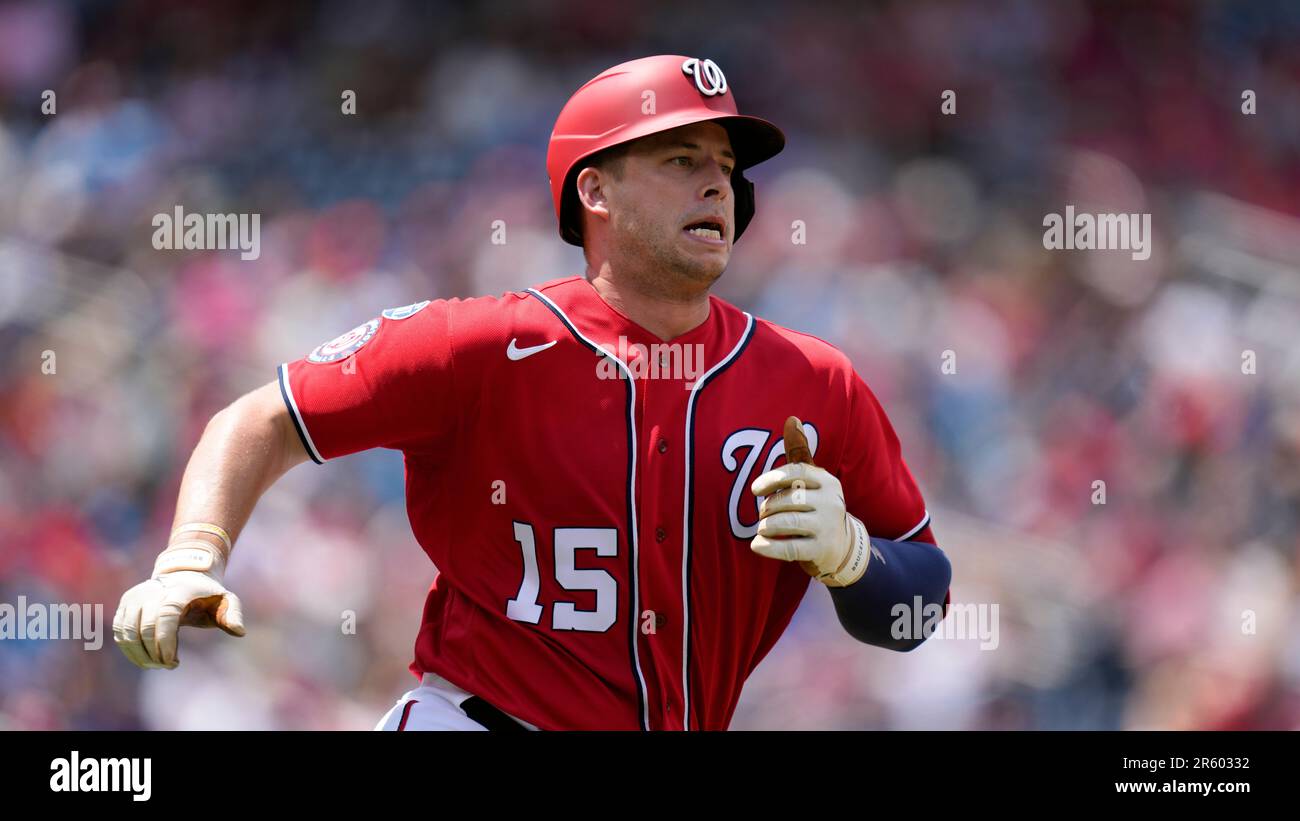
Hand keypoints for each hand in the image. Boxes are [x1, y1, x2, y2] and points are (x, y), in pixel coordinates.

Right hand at [113, 540, 244, 668]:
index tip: (172, 662)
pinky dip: (129, 649)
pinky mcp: (125, 603)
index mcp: (178, 590)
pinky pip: (120, 631)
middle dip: (154, 653)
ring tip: (157, 664)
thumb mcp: (226, 600)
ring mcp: (136, 596)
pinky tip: (144, 659)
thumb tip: (240, 631)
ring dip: (139, 655)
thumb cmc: (206, 594)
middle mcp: (153, 591)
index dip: (164, 642)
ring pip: (127, 632)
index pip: (165, 616)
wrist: (184, 574)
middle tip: (168, 665)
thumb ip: (233, 614)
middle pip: (144, 628)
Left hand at [749, 416, 870, 586]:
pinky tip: (757, 545)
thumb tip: (791, 419)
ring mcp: (827, 527)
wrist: (843, 546)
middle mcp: (831, 502)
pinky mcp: (821, 550)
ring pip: (785, 523)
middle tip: (763, 514)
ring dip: (767, 527)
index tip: (755, 490)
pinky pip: (788, 548)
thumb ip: (799, 452)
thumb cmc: (818, 506)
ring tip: (763, 529)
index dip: (772, 480)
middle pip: (787, 500)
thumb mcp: (812, 479)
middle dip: (768, 508)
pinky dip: (769, 547)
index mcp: (826, 481)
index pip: (796, 472)